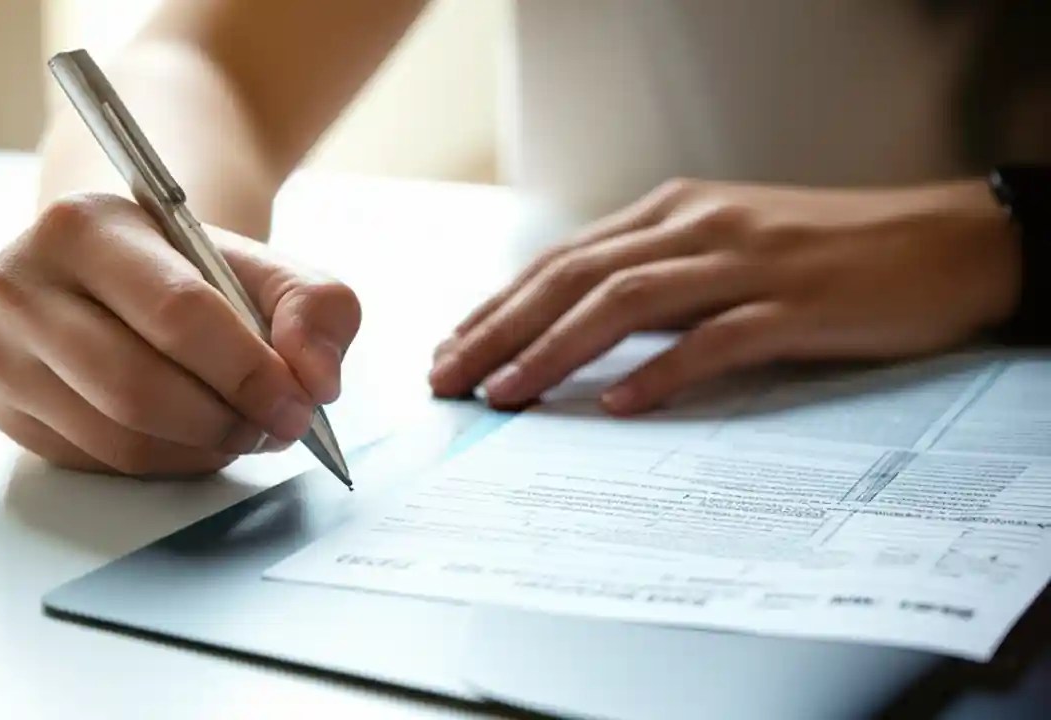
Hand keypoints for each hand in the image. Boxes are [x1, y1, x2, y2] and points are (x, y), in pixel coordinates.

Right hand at [0, 193, 359, 474]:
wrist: (128, 274)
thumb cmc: (197, 273)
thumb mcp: (271, 269)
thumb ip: (317, 309)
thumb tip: (316, 380)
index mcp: (84, 225)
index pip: (175, 312)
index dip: (248, 371)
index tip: (299, 404)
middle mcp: (21, 284)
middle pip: (137, 387)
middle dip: (225, 420)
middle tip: (276, 426)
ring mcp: (4, 352)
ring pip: (119, 438)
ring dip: (201, 449)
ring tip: (240, 426)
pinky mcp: (7, 410)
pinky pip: (100, 464)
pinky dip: (165, 462)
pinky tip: (191, 433)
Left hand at [429, 179, 1019, 413]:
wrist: (942, 242)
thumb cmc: (825, 252)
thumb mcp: (724, 246)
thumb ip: (655, 279)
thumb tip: (576, 330)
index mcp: (672, 212)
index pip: (563, 260)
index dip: (500, 305)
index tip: (453, 348)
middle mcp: (697, 227)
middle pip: (574, 277)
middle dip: (501, 329)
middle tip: (450, 378)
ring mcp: (744, 263)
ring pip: (625, 302)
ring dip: (554, 350)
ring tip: (506, 394)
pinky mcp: (793, 304)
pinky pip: (714, 340)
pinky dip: (660, 372)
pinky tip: (617, 405)